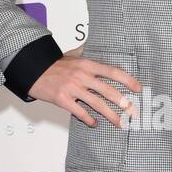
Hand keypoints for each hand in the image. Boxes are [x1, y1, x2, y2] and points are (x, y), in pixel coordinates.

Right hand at [25, 44, 140, 126]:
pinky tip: (95, 124)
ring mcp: (72, 88)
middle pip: (108, 91)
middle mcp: (82, 76)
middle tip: (134, 112)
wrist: (33, 70)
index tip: (138, 89)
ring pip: (97, 104)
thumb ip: (86, 55)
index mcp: (87, 65)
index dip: (127, 80)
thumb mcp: (73, 56)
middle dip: (124, 103)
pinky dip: (89, 120)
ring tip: (120, 124)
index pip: (112, 72)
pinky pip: (80, 112)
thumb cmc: (54, 65)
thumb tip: (93, 48)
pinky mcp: (63, 100)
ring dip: (111, 116)